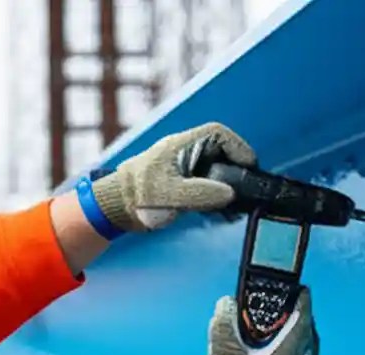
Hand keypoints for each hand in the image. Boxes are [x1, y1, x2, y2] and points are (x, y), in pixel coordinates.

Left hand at [92, 121, 256, 231]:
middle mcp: (185, 154)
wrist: (114, 208)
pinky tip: (222, 210)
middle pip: (221, 152)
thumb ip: (201, 192)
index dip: (238, 146)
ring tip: (236, 202)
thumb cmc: (136, 195)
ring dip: (227, 184)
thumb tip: (230, 193)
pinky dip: (217, 195)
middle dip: (236, 167)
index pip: (218, 134)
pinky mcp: (182, 186)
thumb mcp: (170, 194)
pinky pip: (207, 185)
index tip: (250, 164)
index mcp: (182, 146)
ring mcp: (184, 170)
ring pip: (215, 170)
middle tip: (246, 186)